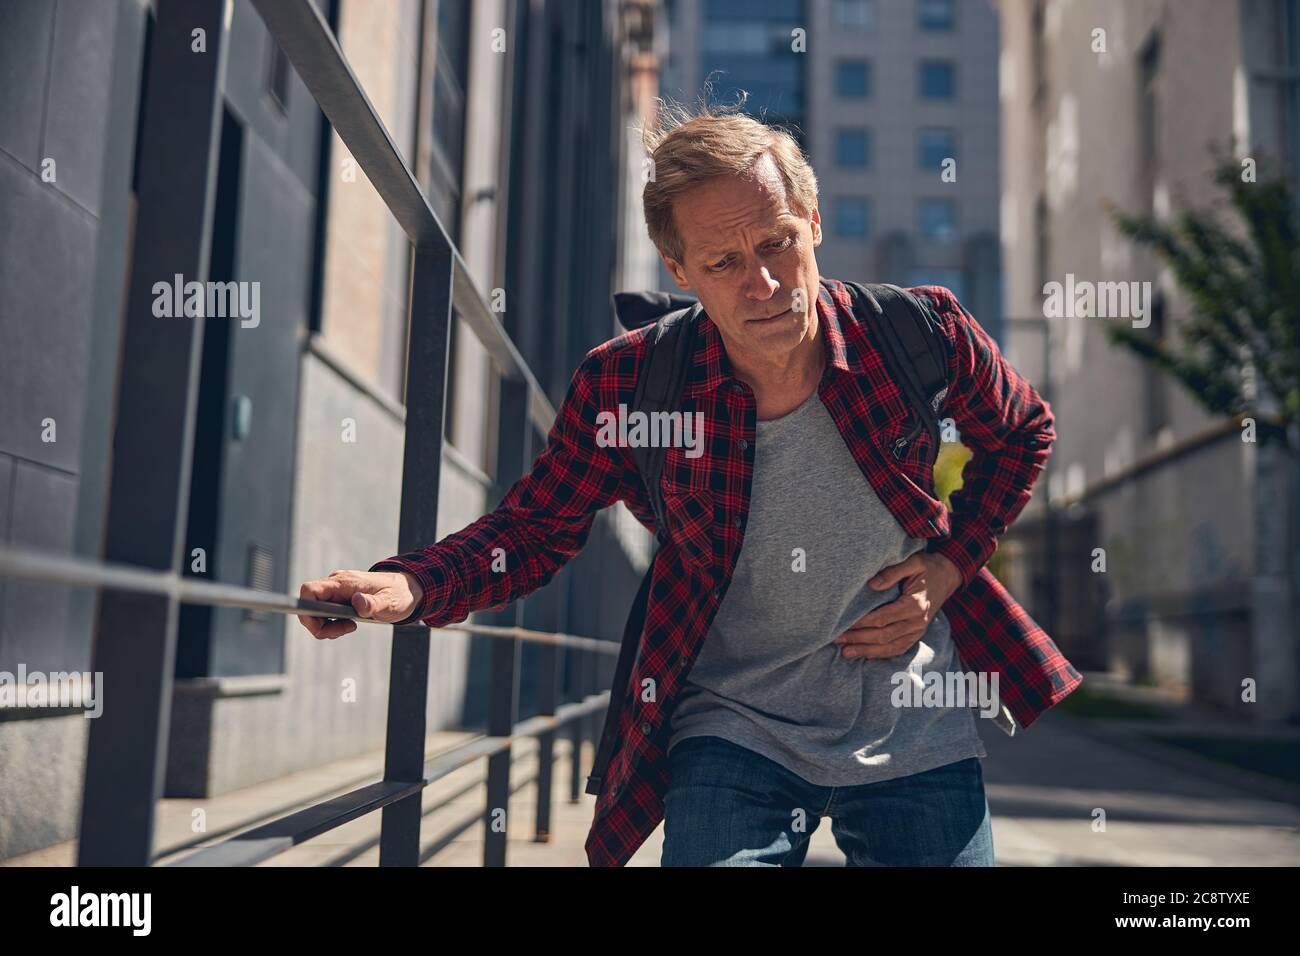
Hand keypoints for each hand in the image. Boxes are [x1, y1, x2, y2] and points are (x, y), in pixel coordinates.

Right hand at [297, 569, 424, 639]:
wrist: (407, 589)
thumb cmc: (399, 594)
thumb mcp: (391, 603)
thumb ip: (374, 604)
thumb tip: (357, 602)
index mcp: (345, 582)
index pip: (310, 590)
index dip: (305, 609)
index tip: (323, 627)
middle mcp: (337, 583)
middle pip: (308, 604)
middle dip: (319, 625)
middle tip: (345, 630)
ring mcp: (337, 590)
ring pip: (315, 611)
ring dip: (327, 626)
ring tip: (350, 627)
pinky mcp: (339, 597)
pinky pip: (324, 612)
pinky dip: (331, 624)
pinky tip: (348, 625)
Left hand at [832, 552, 962, 658]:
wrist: (947, 576)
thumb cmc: (927, 567)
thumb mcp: (912, 562)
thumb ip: (892, 572)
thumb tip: (871, 585)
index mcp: (914, 605)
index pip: (882, 618)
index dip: (861, 623)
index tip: (843, 624)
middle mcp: (917, 622)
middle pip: (883, 635)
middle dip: (859, 639)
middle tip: (837, 640)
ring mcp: (918, 630)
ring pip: (890, 646)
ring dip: (867, 651)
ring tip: (846, 652)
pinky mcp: (917, 634)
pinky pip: (899, 649)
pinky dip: (881, 654)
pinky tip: (865, 655)